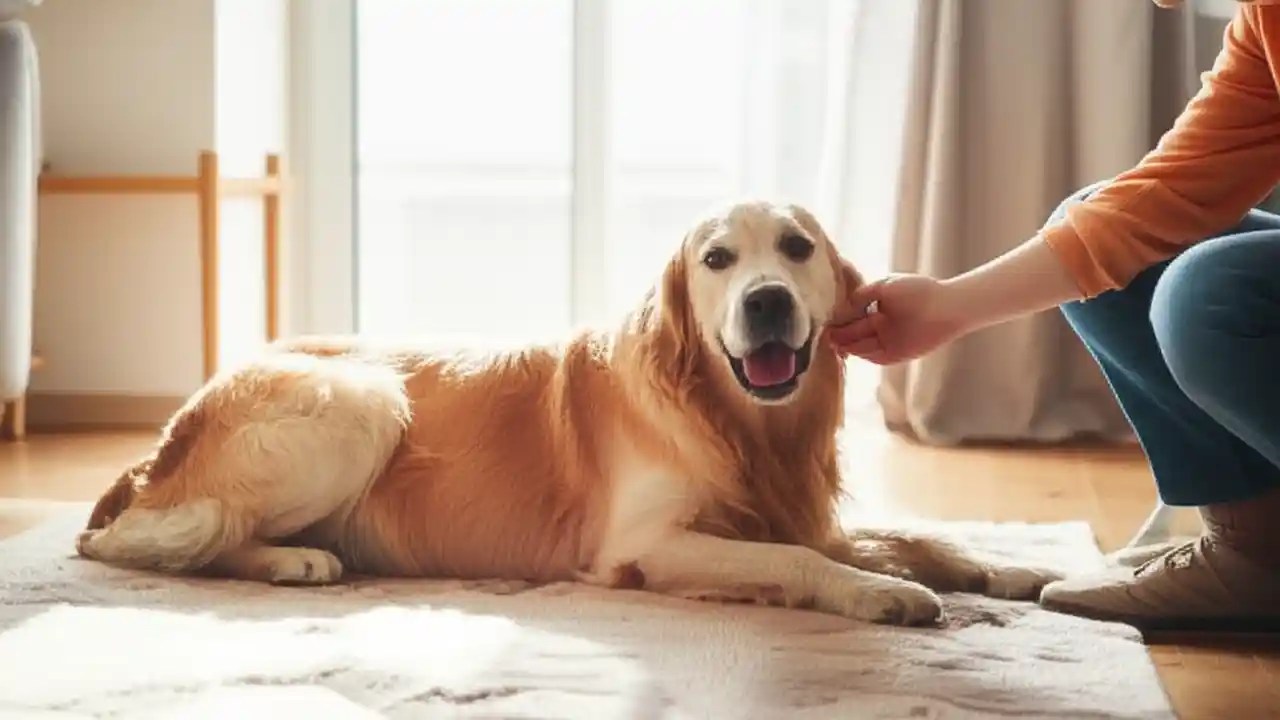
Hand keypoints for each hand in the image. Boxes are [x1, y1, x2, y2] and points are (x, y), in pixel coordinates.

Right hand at [826, 274, 969, 364]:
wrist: (946, 306)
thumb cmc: (917, 291)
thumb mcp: (883, 287)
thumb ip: (861, 296)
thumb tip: (841, 308)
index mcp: (879, 308)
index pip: (853, 316)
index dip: (839, 319)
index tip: (824, 320)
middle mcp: (882, 325)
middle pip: (855, 333)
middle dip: (840, 334)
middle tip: (823, 334)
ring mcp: (890, 341)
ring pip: (863, 346)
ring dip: (848, 346)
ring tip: (831, 342)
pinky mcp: (898, 354)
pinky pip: (875, 357)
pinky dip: (862, 355)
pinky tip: (849, 350)